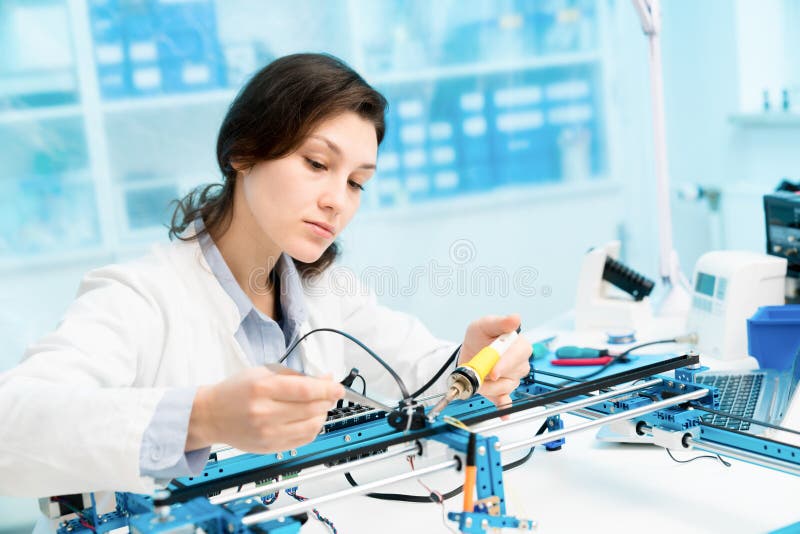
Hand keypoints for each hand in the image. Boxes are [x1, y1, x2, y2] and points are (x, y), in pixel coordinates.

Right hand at [186, 367, 343, 452]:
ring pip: (311, 426)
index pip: (305, 390)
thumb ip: (294, 375)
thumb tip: (324, 380)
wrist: (212, 415)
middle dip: (327, 400)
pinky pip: (302, 440)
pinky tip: (311, 419)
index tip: (338, 387)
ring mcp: (267, 433)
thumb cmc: (236, 391)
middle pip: (311, 408)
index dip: (327, 389)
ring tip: (320, 406)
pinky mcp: (269, 447)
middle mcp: (264, 412)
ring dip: (322, 415)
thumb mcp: (262, 372)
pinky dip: (313, 428)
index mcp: (262, 388)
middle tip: (331, 393)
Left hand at [459, 314, 530, 409]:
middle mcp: (519, 363)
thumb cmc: (479, 337)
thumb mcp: (484, 325)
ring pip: (505, 387)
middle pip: (514, 373)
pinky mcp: (503, 391)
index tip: (493, 370)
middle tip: (479, 374)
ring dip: (489, 386)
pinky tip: (504, 413)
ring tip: (476, 380)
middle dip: (494, 376)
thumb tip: (515, 318)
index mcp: (519, 345)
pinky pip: (506, 401)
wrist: (468, 353)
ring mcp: (512, 378)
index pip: (519, 354)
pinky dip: (504, 406)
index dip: (506, 363)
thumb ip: (499, 322)